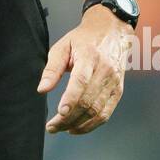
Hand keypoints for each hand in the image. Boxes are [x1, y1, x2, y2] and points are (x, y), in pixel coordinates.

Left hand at [37, 6, 132, 134]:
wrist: (111, 31)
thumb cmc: (84, 39)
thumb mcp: (63, 46)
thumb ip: (52, 68)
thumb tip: (42, 89)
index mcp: (89, 56)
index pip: (81, 82)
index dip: (71, 100)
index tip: (59, 113)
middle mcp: (105, 71)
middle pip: (88, 101)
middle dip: (68, 118)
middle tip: (52, 127)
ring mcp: (114, 82)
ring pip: (97, 111)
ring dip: (78, 124)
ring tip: (62, 128)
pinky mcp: (118, 91)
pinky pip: (106, 113)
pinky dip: (91, 125)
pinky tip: (77, 127)